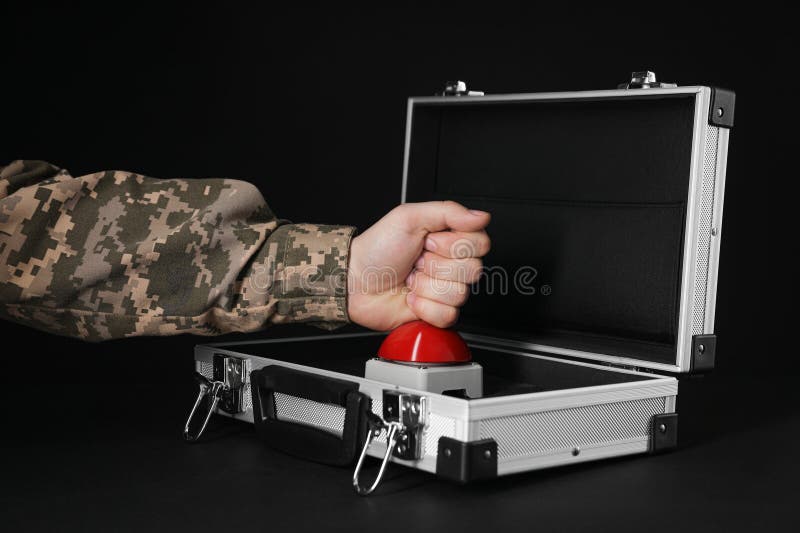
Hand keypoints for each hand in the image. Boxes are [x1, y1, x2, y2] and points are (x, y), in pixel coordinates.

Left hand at [347, 201, 490, 329]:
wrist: (356, 281)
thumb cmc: (377, 249)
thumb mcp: (409, 217)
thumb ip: (449, 211)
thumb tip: (481, 216)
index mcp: (448, 239)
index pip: (480, 243)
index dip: (453, 244)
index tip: (429, 241)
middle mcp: (450, 265)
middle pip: (473, 270)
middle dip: (436, 265)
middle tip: (416, 260)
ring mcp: (444, 289)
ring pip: (459, 294)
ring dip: (427, 286)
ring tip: (410, 279)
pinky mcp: (436, 313)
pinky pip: (448, 314)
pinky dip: (424, 307)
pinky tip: (410, 297)